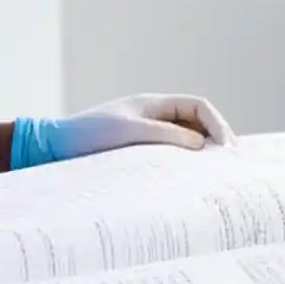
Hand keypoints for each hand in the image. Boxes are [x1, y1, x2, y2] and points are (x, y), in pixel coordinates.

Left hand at [16, 94, 237, 167]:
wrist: (52, 148)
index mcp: (153, 103)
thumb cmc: (87, 135)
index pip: (198, 106)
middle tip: (231, 162)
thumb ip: (167, 135)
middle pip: (197, 122)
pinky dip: (185, 163)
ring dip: (202, 152)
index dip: (217, 124)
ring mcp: (146, 133)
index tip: (226, 147)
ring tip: (216, 173)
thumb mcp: (130, 133)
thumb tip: (202, 145)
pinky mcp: (137, 152)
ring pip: (186, 139)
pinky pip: (170, 154)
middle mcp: (153, 115)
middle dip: (217, 138)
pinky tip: (189, 179)